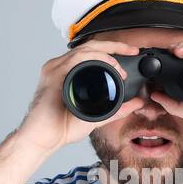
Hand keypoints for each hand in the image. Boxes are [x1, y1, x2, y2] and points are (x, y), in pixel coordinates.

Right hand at [16, 40, 147, 154]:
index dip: (114, 49)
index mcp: (70, 72)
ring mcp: (56, 68)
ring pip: (85, 49)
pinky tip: (108, 65)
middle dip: (115, 45)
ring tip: (119, 67)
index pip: (93, 52)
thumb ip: (118, 110)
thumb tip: (138, 103)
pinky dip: (94, 58)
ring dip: (106, 54)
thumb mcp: (98, 117)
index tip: (131, 52)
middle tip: (132, 50)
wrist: (44, 138)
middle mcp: (61, 66)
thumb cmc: (62, 128)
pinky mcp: (53, 74)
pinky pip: (76, 58)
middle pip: (91, 46)